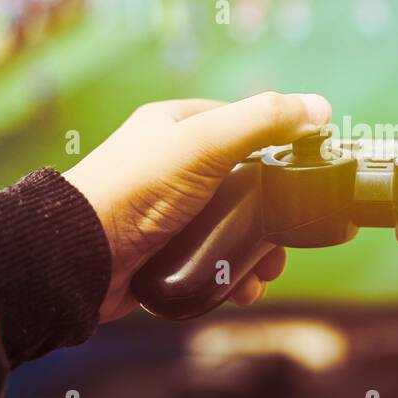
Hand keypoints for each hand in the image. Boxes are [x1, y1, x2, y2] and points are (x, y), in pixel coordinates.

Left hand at [63, 91, 330, 320]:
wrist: (78, 259)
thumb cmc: (135, 191)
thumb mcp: (205, 143)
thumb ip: (264, 121)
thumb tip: (319, 107)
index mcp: (174, 127)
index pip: (242, 127)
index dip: (277, 149)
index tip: (303, 174)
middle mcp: (169, 166)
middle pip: (243, 186)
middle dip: (272, 217)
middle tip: (285, 242)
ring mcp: (166, 213)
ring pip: (230, 228)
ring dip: (256, 253)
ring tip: (264, 274)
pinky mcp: (161, 254)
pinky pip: (210, 261)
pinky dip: (232, 276)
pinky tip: (241, 289)